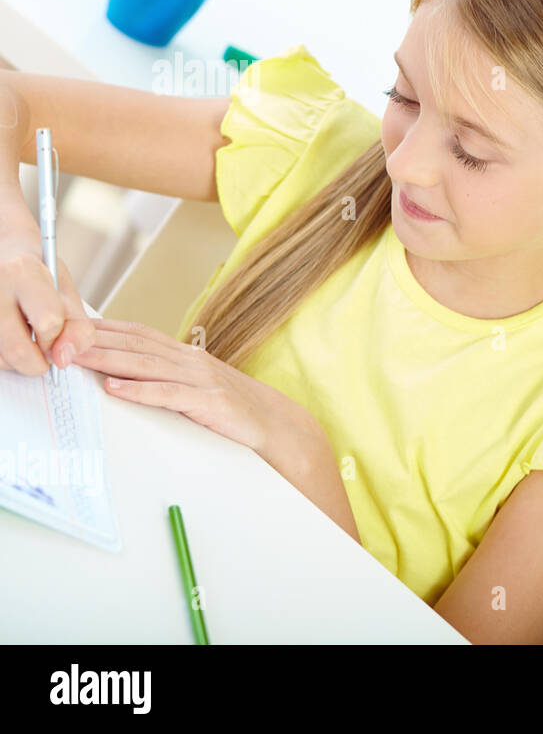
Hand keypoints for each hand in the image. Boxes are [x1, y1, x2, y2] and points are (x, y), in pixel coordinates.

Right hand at [0, 201, 94, 376]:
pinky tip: (7, 339)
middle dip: (37, 364)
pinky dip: (1, 357)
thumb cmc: (37, 272)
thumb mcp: (66, 291)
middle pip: (17, 349)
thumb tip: (64, 360)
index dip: (57, 338)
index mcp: (24, 272)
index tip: (56, 335)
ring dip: (15, 363)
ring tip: (22, 342)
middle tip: (43, 357)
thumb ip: (77, 326)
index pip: (48, 321)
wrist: (3, 250)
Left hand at [71, 317, 298, 453]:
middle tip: (59, 339)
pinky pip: (169, 394)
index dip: (105, 328)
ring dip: (108, 361)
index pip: (139, 334)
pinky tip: (116, 389)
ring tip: (77, 359)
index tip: (70, 325)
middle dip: (95, 341)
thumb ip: (167, 376)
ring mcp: (201, 380)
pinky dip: (140, 390)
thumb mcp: (197, 386)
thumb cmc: (234, 408)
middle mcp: (191, 361)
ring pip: (147, 365)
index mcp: (186, 356)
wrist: (275, 424)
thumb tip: (128, 375)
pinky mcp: (209, 403)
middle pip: (136, 346)